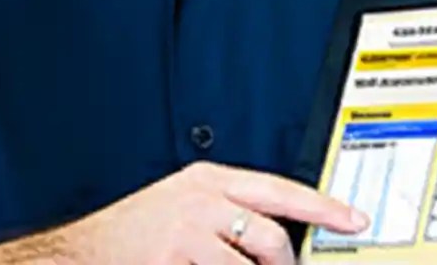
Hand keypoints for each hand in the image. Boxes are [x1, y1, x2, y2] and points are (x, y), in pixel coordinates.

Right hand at [67, 161, 367, 264]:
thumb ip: (226, 211)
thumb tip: (275, 233)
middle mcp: (200, 199)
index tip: (354, 219)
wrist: (82, 252)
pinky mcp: (177, 259)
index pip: (280, 188)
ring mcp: (188, 231)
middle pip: (273, 236)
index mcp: (206, 179)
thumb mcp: (180, 205)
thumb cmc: (132, 235)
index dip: (323, 206)